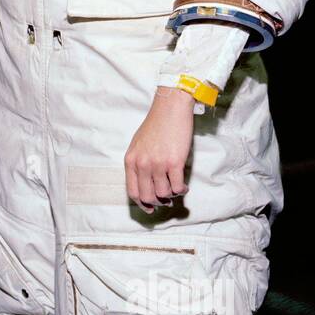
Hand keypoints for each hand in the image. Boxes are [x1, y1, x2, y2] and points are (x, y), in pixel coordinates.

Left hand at [125, 87, 195, 213]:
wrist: (170, 108)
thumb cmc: (156, 125)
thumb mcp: (138, 144)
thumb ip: (138, 163)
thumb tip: (146, 182)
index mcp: (131, 161)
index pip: (132, 191)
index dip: (142, 203)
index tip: (150, 207)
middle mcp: (142, 164)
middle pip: (148, 196)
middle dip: (158, 202)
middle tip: (166, 201)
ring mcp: (158, 164)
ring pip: (164, 194)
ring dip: (172, 195)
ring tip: (177, 190)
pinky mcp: (174, 162)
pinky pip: (177, 186)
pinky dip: (181, 190)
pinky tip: (184, 186)